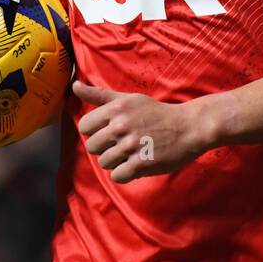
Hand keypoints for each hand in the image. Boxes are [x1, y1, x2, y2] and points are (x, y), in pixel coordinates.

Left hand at [73, 80, 212, 183]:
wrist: (188, 128)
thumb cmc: (156, 113)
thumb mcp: (129, 98)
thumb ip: (99, 95)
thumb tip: (74, 85)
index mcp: (116, 108)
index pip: (84, 126)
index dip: (95, 131)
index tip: (110, 131)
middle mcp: (121, 126)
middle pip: (92, 147)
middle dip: (105, 148)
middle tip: (123, 143)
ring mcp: (131, 146)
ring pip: (104, 163)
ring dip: (116, 161)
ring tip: (132, 153)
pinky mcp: (141, 164)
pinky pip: (117, 176)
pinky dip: (125, 174)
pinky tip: (136, 164)